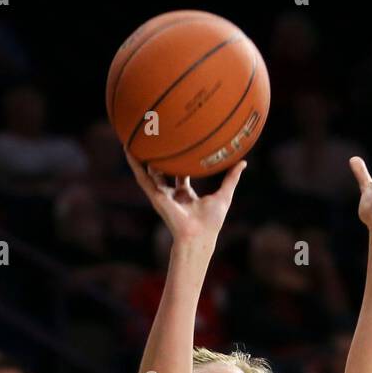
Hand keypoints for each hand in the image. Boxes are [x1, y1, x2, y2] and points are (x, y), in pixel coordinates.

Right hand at [125, 150, 245, 246]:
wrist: (199, 235)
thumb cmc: (211, 222)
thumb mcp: (224, 195)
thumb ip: (231, 178)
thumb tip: (243, 162)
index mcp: (186, 194)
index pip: (180, 175)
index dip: (179, 161)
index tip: (178, 146)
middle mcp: (172, 194)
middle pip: (163, 172)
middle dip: (158, 157)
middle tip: (155, 137)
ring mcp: (162, 194)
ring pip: (148, 172)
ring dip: (140, 157)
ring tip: (134, 138)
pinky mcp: (156, 196)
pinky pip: (142, 177)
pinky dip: (134, 164)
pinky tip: (128, 150)